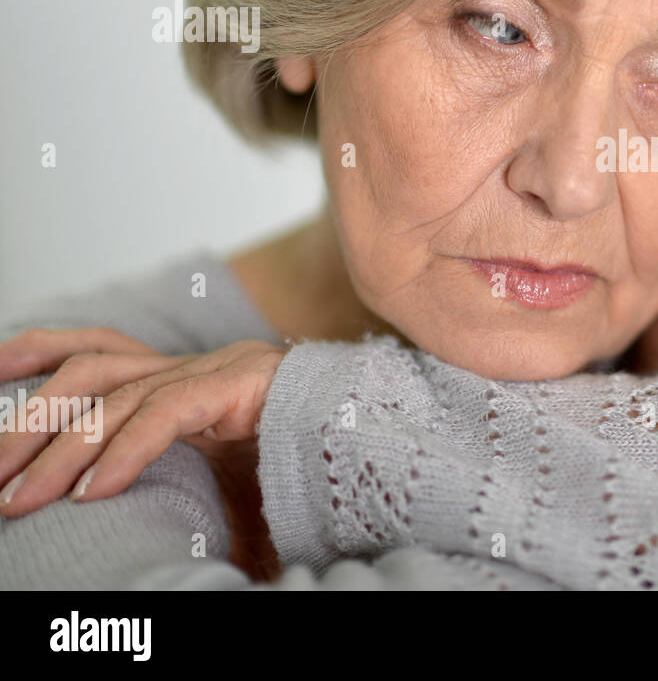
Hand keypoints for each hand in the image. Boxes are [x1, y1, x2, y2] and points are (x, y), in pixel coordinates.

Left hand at [0, 327, 284, 579]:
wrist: (372, 436)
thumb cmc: (311, 464)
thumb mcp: (235, 487)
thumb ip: (188, 503)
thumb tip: (174, 557)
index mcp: (191, 380)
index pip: (105, 351)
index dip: (44, 352)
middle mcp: (199, 367)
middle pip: (92, 370)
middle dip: (32, 419)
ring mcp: (222, 370)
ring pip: (119, 392)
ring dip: (60, 446)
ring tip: (23, 497)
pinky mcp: (245, 384)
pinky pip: (167, 412)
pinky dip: (123, 452)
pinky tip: (92, 492)